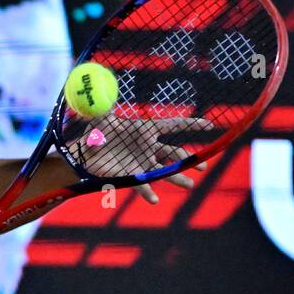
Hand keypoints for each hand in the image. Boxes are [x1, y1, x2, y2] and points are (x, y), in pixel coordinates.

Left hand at [72, 114, 211, 203]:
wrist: (83, 154)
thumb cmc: (95, 132)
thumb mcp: (100, 118)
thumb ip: (105, 109)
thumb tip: (102, 94)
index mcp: (145, 130)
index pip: (172, 125)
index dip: (190, 125)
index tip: (209, 124)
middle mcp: (148, 147)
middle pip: (174, 153)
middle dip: (189, 159)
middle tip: (202, 166)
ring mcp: (142, 163)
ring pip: (164, 171)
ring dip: (177, 178)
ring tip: (189, 185)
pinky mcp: (131, 176)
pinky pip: (142, 185)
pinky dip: (148, 192)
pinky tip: (154, 200)